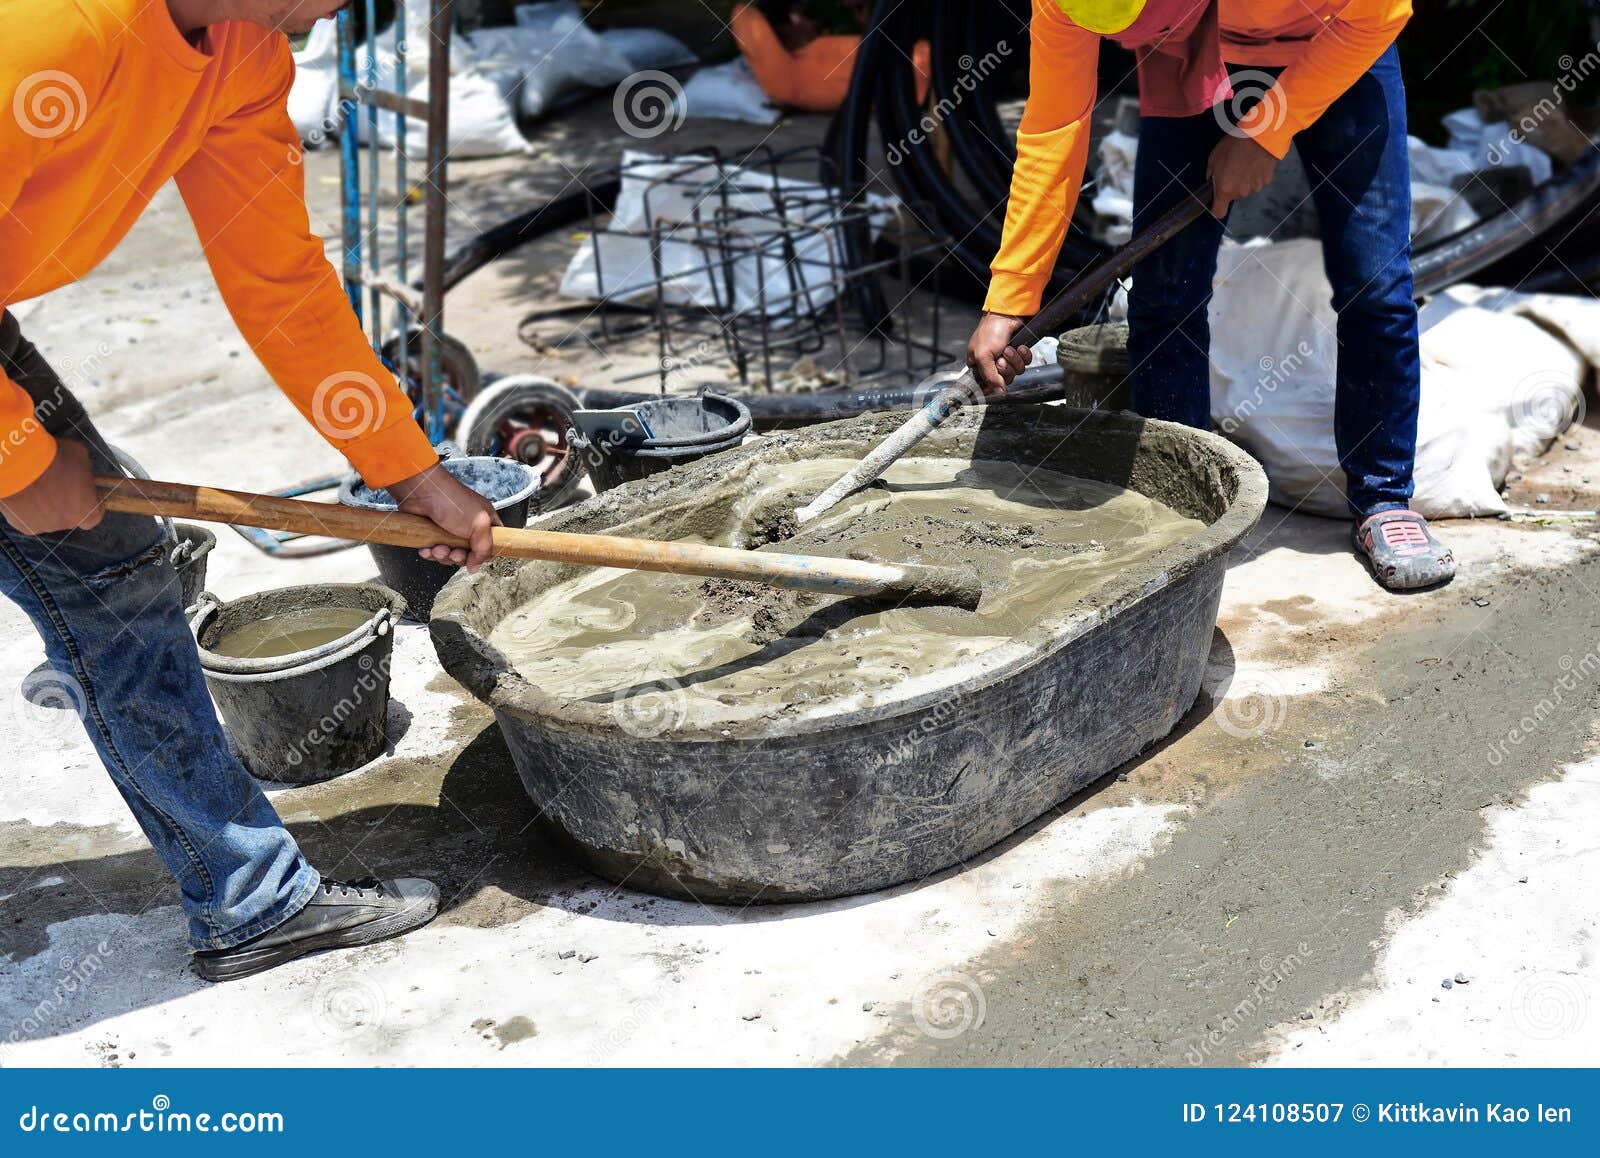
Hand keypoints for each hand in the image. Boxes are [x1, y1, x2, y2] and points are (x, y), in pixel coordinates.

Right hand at [0, 440, 102, 534]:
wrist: (21, 466)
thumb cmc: (56, 460)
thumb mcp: (80, 457)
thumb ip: (84, 470)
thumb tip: (80, 471)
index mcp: (89, 509)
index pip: (95, 515)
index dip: (89, 504)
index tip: (85, 494)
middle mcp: (69, 522)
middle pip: (70, 516)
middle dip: (66, 502)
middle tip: (56, 486)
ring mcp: (46, 526)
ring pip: (49, 517)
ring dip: (46, 506)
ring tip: (37, 487)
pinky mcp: (25, 526)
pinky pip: (29, 518)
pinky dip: (27, 508)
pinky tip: (24, 493)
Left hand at [386, 463, 500, 571]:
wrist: (421, 492)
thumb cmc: (451, 500)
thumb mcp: (479, 525)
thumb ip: (484, 549)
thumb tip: (476, 566)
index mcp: (484, 522)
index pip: (490, 545)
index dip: (483, 555)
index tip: (475, 558)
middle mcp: (467, 527)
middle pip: (468, 554)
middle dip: (459, 557)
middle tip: (455, 552)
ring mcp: (449, 531)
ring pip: (449, 555)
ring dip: (443, 555)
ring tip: (439, 547)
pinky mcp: (432, 534)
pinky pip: (433, 552)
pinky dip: (430, 553)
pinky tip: (428, 547)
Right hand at [966, 312, 1032, 393]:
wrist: (1009, 314)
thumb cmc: (991, 330)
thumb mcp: (983, 356)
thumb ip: (989, 376)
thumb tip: (999, 392)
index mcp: (979, 364)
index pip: (987, 383)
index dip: (993, 382)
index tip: (995, 377)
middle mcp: (993, 362)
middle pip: (1004, 379)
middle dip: (1005, 368)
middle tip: (1002, 358)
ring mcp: (1007, 357)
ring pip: (1016, 371)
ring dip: (1015, 360)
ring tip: (1009, 348)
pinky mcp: (1019, 352)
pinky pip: (1026, 363)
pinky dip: (1024, 355)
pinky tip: (1019, 346)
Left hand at [1206, 134, 1278, 217]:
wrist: (1260, 135)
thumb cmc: (1233, 145)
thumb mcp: (1214, 158)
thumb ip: (1211, 175)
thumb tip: (1212, 181)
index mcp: (1225, 190)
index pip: (1219, 212)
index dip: (1217, 207)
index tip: (1217, 200)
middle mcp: (1240, 193)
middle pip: (1234, 196)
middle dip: (1232, 186)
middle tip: (1233, 169)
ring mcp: (1255, 188)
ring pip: (1247, 188)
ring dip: (1245, 180)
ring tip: (1246, 163)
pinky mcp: (1267, 180)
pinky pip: (1258, 181)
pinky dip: (1256, 175)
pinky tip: (1256, 162)